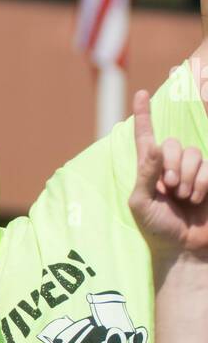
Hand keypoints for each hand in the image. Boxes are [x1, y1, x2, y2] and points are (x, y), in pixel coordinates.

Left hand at [129, 90, 207, 258]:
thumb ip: (145, 173)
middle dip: (171, 165)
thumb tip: (152, 145)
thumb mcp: (141, 203)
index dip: (143, 115)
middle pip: (172, 143)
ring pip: (192, 154)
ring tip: (184, 197)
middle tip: (170, 188)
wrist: (184, 248)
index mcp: (148, 170)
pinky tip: (197, 198)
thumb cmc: (157, 229)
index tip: (141, 93)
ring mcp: (192, 172)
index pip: (145, 137)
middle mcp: (170, 166)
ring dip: (187, 176)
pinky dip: (201, 183)